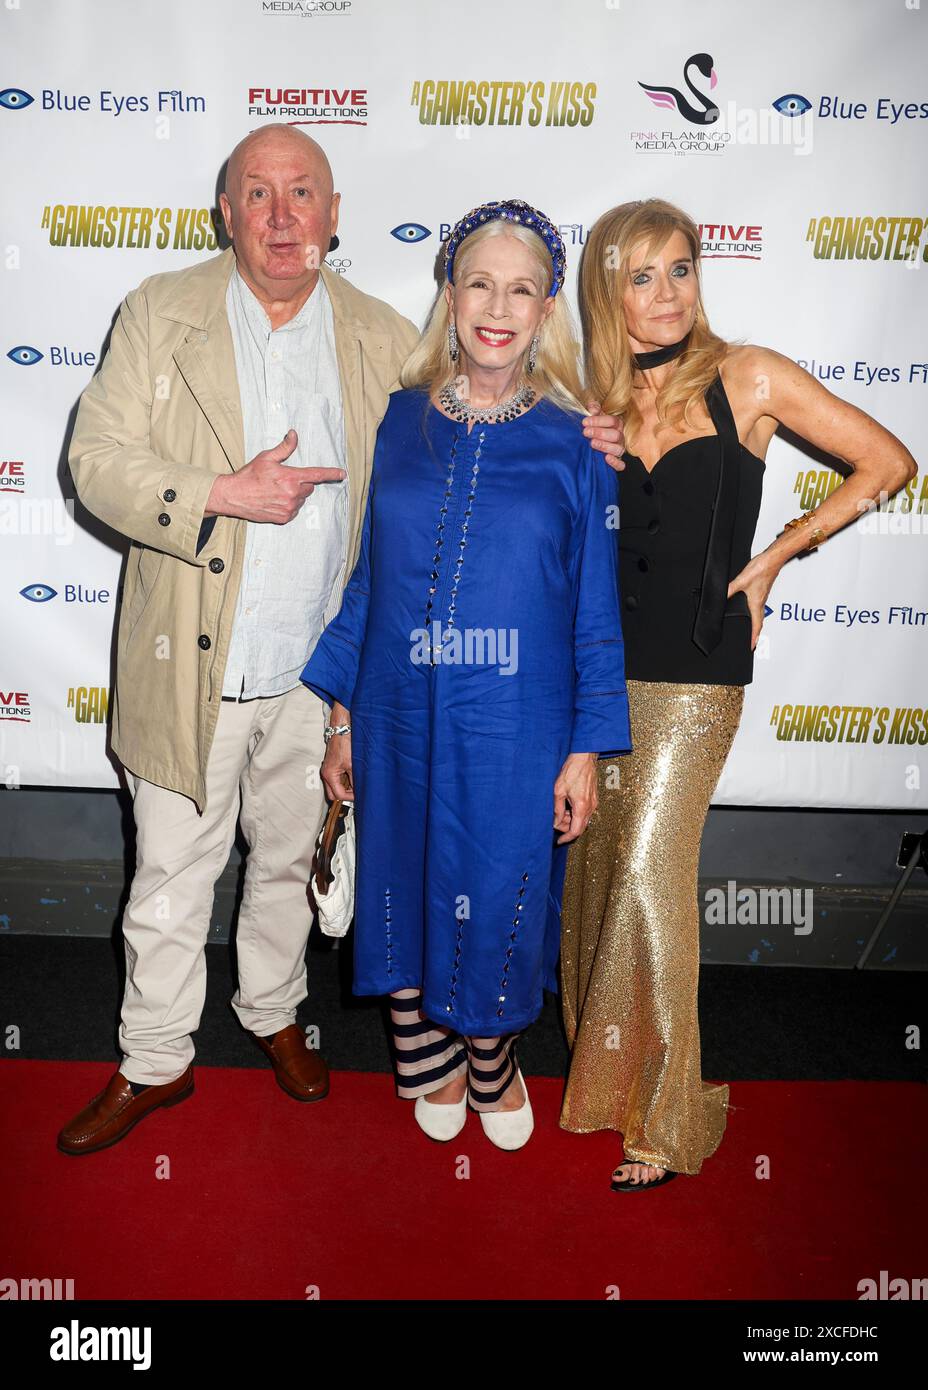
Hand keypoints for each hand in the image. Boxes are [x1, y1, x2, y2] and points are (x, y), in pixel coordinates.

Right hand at [206, 430, 345, 523]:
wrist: (234, 496)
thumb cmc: (249, 475)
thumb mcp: (266, 458)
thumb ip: (284, 448)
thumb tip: (294, 435)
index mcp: (290, 478)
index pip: (316, 475)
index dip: (331, 474)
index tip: (342, 474)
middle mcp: (292, 494)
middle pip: (309, 487)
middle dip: (302, 483)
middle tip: (285, 480)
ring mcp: (289, 508)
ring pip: (302, 499)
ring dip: (295, 495)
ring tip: (276, 491)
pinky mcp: (284, 517)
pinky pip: (294, 510)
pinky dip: (289, 505)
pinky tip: (275, 500)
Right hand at [320, 727, 352, 802]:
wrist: (342, 730)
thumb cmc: (344, 743)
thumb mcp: (353, 764)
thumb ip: (355, 779)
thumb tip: (360, 790)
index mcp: (329, 774)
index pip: (338, 795)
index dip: (350, 797)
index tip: (359, 795)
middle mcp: (326, 773)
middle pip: (333, 794)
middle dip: (345, 795)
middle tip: (356, 793)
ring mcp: (329, 769)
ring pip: (335, 787)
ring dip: (345, 788)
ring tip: (356, 784)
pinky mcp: (333, 766)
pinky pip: (337, 779)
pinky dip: (345, 781)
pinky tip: (354, 777)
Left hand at [553, 752, 597, 843]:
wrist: (584, 758)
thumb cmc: (571, 771)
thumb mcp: (558, 791)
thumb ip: (557, 809)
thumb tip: (555, 822)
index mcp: (582, 807)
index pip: (576, 831)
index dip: (566, 838)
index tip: (558, 841)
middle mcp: (591, 807)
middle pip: (580, 827)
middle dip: (567, 829)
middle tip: (555, 823)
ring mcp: (594, 803)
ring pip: (583, 820)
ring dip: (571, 821)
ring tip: (560, 813)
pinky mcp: (594, 799)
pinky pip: (585, 813)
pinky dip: (576, 815)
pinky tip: (567, 807)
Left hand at [583, 400, 625, 472]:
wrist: (595, 441)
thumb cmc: (596, 427)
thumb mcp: (595, 416)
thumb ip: (594, 409)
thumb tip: (592, 408)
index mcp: (617, 424)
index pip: (612, 421)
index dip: (598, 421)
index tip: (584, 422)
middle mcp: (620, 436)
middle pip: (615, 435)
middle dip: (600, 433)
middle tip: (585, 432)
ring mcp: (619, 449)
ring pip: (618, 449)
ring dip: (605, 446)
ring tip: (592, 443)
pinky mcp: (618, 462)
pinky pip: (621, 464)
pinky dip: (615, 463)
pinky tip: (606, 458)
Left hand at [727, 552, 781, 648]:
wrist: (773, 559)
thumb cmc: (762, 569)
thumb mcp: (742, 580)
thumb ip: (730, 589)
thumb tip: (721, 596)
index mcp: (756, 603)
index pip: (756, 625)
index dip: (754, 637)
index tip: (752, 646)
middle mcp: (761, 602)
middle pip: (759, 622)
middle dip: (756, 633)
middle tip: (754, 642)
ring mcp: (762, 596)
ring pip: (760, 614)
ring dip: (756, 623)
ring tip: (753, 630)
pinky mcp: (762, 590)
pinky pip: (759, 606)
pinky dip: (756, 613)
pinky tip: (751, 610)